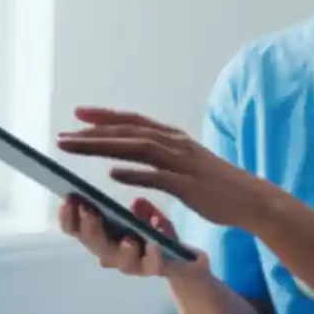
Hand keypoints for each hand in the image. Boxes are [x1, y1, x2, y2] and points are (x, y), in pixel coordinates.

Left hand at [56, 107, 279, 231]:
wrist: (250, 199)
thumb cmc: (216, 185)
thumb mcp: (185, 164)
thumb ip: (158, 157)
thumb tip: (126, 157)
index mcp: (174, 138)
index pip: (133, 122)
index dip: (105, 116)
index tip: (77, 114)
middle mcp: (176, 144)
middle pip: (128, 132)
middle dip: (92, 132)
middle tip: (62, 136)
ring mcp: (182, 163)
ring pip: (137, 148)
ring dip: (102, 146)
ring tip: (75, 148)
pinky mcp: (189, 185)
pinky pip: (158, 176)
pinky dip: (135, 172)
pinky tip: (113, 174)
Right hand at [57, 194, 211, 282]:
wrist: (183, 261)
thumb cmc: (157, 236)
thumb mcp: (151, 217)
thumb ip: (144, 210)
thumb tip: (136, 202)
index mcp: (106, 239)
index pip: (79, 231)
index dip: (69, 218)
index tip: (67, 198)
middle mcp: (115, 255)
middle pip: (97, 246)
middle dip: (91, 229)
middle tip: (88, 210)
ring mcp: (136, 265)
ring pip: (123, 262)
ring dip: (123, 250)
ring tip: (127, 239)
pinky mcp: (158, 269)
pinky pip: (154, 266)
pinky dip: (154, 255)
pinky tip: (156, 242)